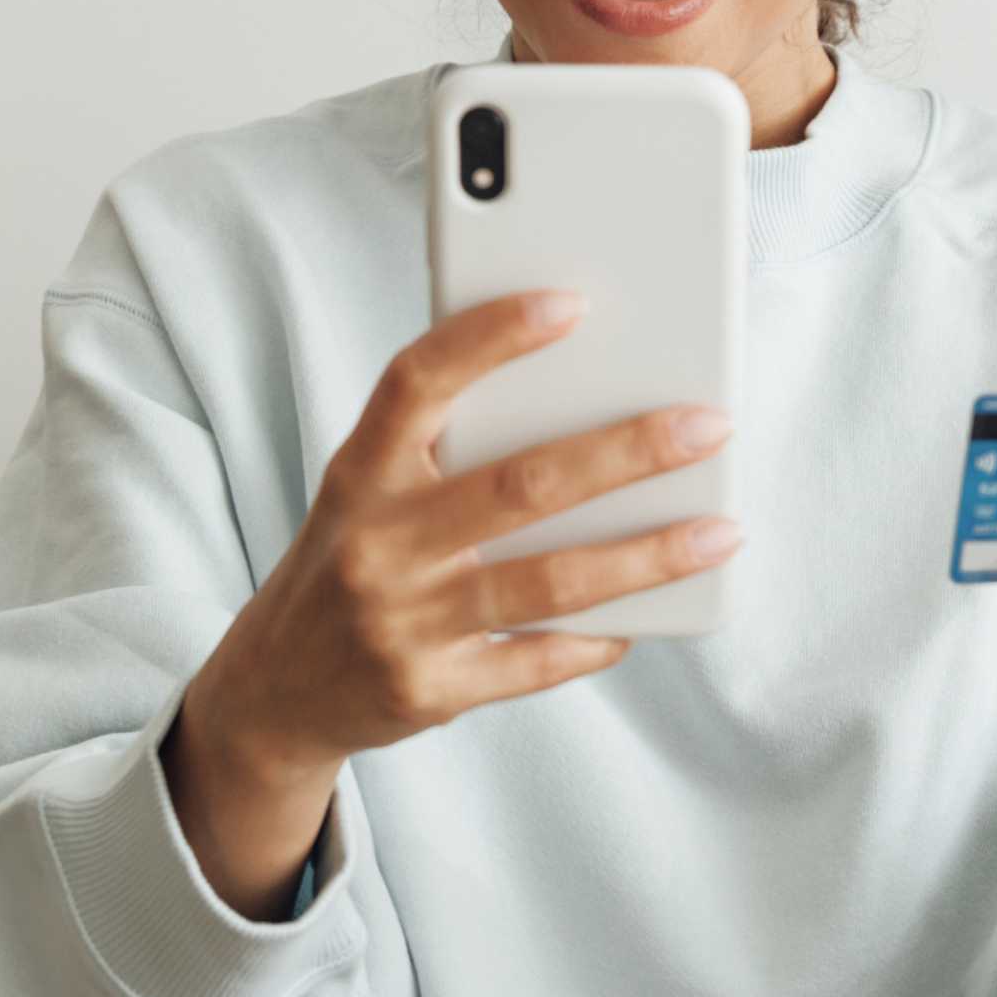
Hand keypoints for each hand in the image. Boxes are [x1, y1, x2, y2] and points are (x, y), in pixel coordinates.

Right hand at [163, 289, 737, 917]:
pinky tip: (653, 613)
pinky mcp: (432, 692)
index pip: (417, 383)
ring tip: (721, 529)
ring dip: (649, 554)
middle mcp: (378, 544)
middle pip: (520, 485)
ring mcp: (403, 623)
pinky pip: (539, 662)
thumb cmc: (352, 558)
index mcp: (359, 473)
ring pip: (551, 581)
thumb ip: (444, 443)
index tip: (570, 304)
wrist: (275, 691)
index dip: (488, 337)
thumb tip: (583, 392)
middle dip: (628, 451)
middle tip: (709, 425)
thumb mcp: (368, 488)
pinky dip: (602, 636)